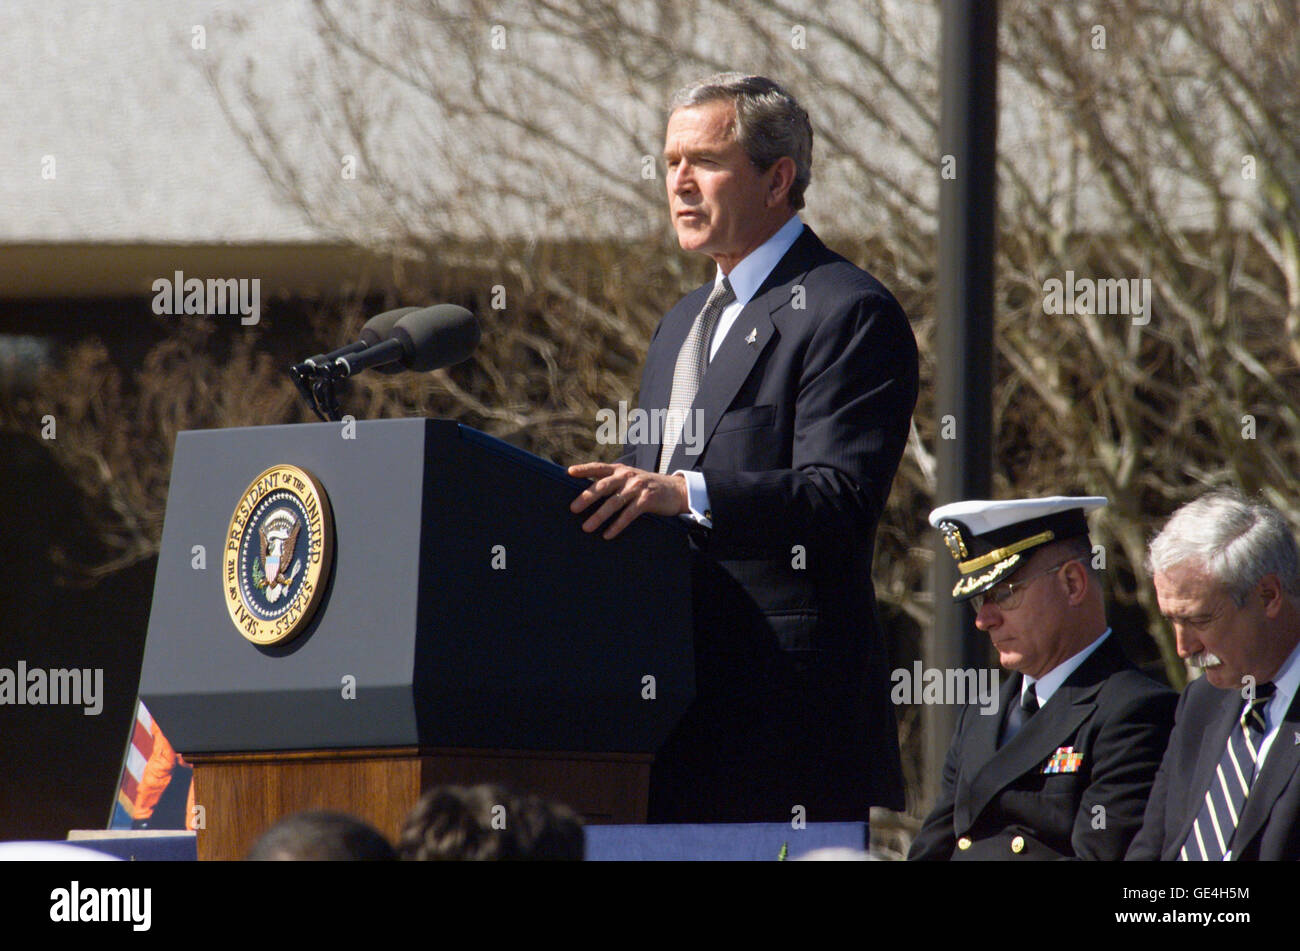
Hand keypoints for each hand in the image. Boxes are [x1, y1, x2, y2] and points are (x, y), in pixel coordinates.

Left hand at [567, 462, 688, 538]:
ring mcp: (637, 487)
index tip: (568, 472)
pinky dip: (617, 525)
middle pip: (603, 486)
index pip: (599, 467)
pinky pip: (628, 514)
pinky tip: (607, 534)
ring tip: (587, 527)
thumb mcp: (629, 478)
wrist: (676, 490)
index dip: (584, 469)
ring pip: (614, 502)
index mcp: (620, 470)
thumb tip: (587, 491)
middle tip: (573, 509)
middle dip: (587, 497)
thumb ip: (611, 481)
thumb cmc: (646, 486)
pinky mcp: (647, 500)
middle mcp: (627, 476)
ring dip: (599, 516)